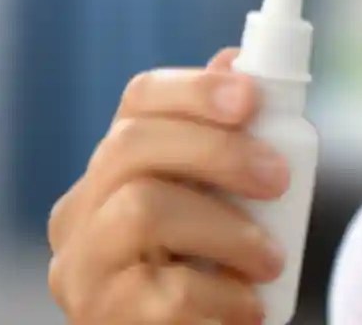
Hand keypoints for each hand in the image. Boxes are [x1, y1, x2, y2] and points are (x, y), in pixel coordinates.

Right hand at [47, 48, 288, 323]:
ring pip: (144, 210)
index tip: (250, 97)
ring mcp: (83, 267)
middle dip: (217, 151)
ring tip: (272, 260)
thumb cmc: (205, 273)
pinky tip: (249, 306)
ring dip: (225, 228)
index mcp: (111, 170)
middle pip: (133, 146)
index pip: (138, 102)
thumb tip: (236, 62)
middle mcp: (81, 211)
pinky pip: (164, 291)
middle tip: (280, 178)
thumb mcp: (217, 202)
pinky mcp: (103, 319)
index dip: (194, 89)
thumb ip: (224, 141)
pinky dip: (222, 294)